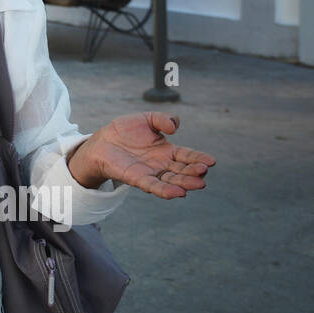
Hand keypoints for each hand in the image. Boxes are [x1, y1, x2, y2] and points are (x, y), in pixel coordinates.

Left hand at [68, 113, 214, 197]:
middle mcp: (162, 164)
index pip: (187, 156)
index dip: (199, 158)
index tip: (212, 161)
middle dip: (194, 172)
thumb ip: (162, 119)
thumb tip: (175, 126)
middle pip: (182, 170)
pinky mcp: (137, 179)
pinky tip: (178, 193)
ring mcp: (150, 173)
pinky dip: (165, 190)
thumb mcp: (146, 119)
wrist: (101, 141)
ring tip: (198, 184)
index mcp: (166, 150)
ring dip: (185, 183)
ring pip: (171, 180)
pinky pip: (153, 186)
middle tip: (204, 171)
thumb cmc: (125, 130)